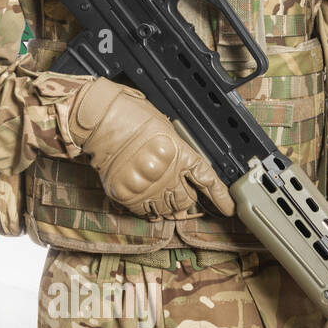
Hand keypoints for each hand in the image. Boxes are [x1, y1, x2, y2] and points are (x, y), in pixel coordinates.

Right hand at [67, 77, 234, 218]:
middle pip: (186, 200)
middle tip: (178, 190)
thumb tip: (187, 173)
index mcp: (178, 153)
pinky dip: (149, 209)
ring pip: (167, 209)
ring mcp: (143, 186)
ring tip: (160, 192)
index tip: (228, 208)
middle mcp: (164, 173)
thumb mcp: (167, 128)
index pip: (207, 181)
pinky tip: (147, 198)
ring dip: (168, 206)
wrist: (99, 119)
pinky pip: (145, 211)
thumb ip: (180, 152)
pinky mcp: (125, 194)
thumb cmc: (130, 115)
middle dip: (186, 198)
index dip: (220, 197)